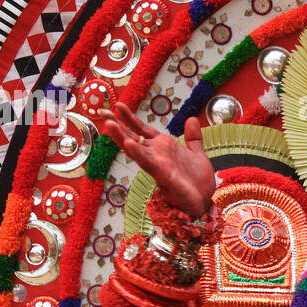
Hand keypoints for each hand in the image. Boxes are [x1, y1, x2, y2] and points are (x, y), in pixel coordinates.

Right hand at [96, 102, 215, 217]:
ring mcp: (157, 164)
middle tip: (102, 112)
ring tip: (109, 124)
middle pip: (132, 137)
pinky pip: (147, 163)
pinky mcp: (162, 175)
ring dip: (121, 137)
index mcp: (163, 147)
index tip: (118, 106)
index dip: (130, 118)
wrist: (204, 200)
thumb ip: (193, 138)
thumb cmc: (197, 181)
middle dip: (117, 125)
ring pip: (135, 149)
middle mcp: (156, 155)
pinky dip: (138, 153)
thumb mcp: (197, 154)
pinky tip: (128, 144)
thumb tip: (191, 119)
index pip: (142, 129)